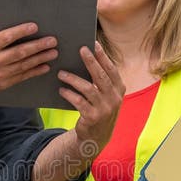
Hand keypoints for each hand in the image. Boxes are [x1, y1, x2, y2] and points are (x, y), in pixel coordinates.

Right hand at [0, 15, 58, 98]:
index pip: (6, 37)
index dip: (21, 31)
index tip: (34, 27)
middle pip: (19, 52)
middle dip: (38, 46)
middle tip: (51, 41)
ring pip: (23, 65)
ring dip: (40, 59)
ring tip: (52, 52)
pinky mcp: (1, 85)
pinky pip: (21, 77)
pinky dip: (34, 72)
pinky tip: (44, 67)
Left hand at [58, 42, 124, 156]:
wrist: (96, 136)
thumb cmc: (99, 109)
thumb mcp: (105, 95)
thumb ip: (100, 80)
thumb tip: (86, 57)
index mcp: (119, 89)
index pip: (111, 69)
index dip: (102, 56)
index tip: (93, 43)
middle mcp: (114, 98)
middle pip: (101, 76)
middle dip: (91, 61)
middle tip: (80, 50)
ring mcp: (105, 109)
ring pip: (88, 88)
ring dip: (73, 79)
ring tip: (61, 73)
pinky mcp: (93, 118)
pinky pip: (79, 102)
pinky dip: (69, 94)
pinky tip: (61, 90)